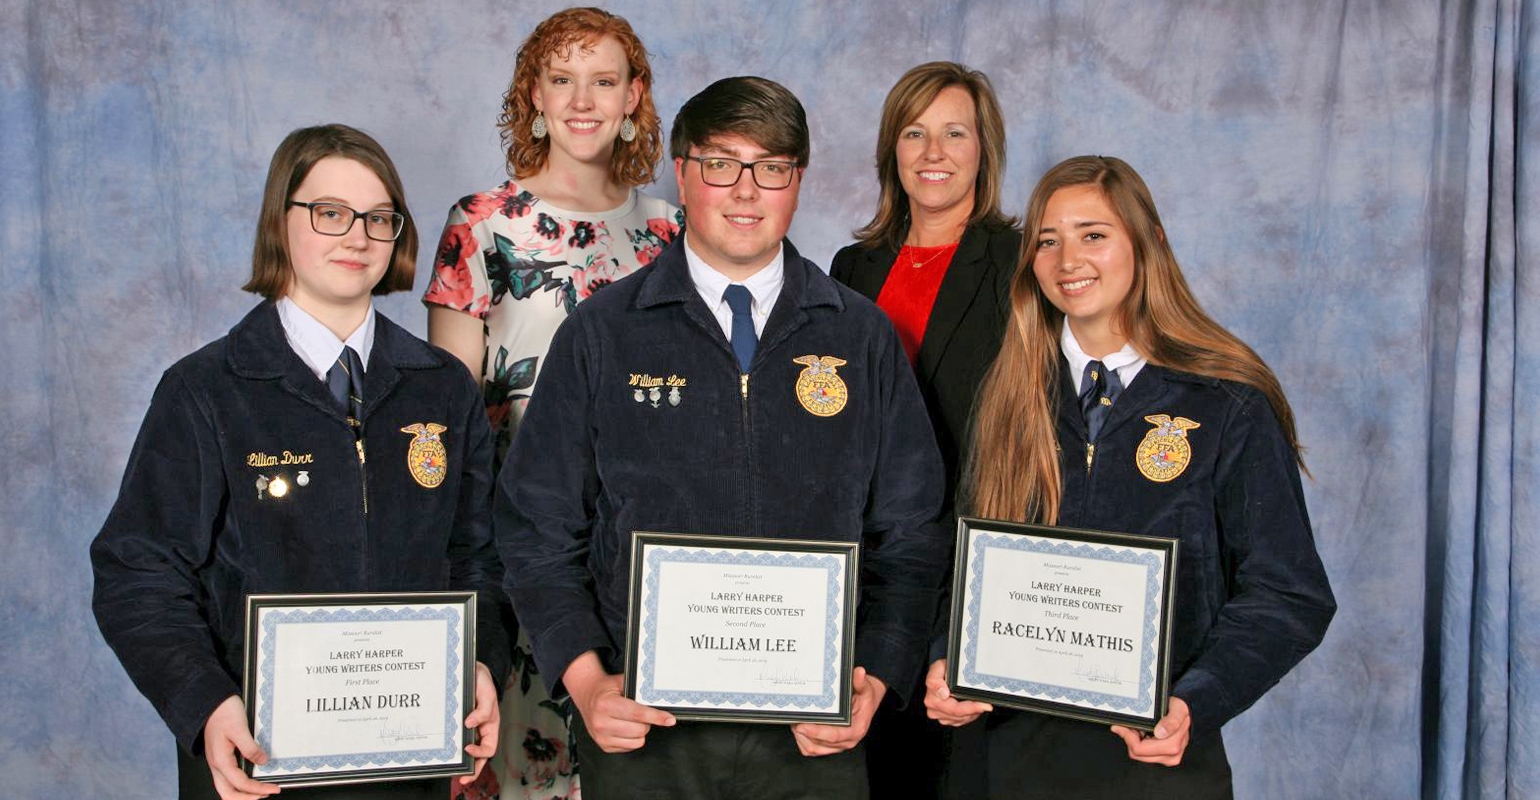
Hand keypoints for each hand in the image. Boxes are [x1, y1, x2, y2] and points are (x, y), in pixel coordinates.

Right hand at [202, 695, 279, 798]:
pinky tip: (252, 779)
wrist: (211, 701)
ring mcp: (218, 762)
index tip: (274, 788)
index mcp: (220, 760)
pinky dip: (241, 784)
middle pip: (228, 794)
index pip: (240, 783)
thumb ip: (250, 747)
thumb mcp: (240, 728)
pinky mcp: (221, 757)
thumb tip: (262, 761)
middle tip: (266, 793)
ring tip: (261, 790)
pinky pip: (229, 778)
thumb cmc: (223, 712)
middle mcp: (217, 765)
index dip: (258, 789)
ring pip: (227, 788)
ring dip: (243, 793)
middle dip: (247, 798)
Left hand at [459, 662, 499, 784]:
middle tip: (461, 778)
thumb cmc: (484, 683)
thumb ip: (483, 710)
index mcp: (491, 727)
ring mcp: (468, 729)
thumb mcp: (487, 695)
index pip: (489, 748)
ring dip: (459, 761)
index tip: (467, 748)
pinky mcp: (457, 724)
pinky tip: (442, 750)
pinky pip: (455, 738)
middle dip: (472, 769)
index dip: (480, 753)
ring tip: (450, 769)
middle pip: (478, 756)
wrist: (473, 671)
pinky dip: (450, 746)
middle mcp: (480, 731)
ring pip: (465, 750)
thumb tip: (470, 724)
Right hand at [564, 651, 674, 752]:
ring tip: (631, 720)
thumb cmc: (605, 689)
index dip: (656, 717)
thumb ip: (638, 689)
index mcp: (605, 704)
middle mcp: (601, 722)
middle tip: (640, 712)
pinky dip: (633, 738)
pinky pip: (630, 747)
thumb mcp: (620, 682)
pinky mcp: (604, 746)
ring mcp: (601, 737)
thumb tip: (659, 698)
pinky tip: (625, 727)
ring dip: (640, 730)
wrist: (587, 696)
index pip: (637, 714)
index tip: (669, 720)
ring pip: (637, 741)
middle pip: (640, 729)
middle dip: (646, 721)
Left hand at [790, 667, 885, 755]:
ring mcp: (838, 745)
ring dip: (801, 737)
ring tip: (795, 722)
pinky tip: (799, 729)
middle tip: (794, 718)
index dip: (816, 732)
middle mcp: (847, 741)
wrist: (868, 703)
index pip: (834, 735)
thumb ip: (860, 681)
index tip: (802, 726)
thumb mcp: (865, 688)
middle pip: (820, 743)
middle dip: (804, 732)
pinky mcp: (830, 746)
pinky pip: (812, 750)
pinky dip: (803, 741)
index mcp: (856, 729)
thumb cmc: (865, 697)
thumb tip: (859, 672)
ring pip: (813, 748)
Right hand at [923, 659, 991, 725]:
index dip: (970, 708)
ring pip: (961, 719)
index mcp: (932, 697)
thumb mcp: (938, 667)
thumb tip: (943, 693)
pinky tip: (970, 707)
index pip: (954, 708)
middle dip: (975, 710)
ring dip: (972, 712)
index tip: (983, 705)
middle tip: (987, 705)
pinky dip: (968, 715)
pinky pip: (961, 721)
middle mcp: (933, 707)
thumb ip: (937, 679)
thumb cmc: (941, 670)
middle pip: (959, 715)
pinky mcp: (944, 719)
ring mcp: (938, 714)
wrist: (940, 674)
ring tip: (978, 703)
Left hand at [1111, 696, 1191, 765]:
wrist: (1184, 713)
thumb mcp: (1178, 709)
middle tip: (1130, 725)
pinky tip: (1143, 733)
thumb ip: (1172, 720)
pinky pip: (1144, 754)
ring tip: (1138, 728)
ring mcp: (1167, 758)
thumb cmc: (1180, 710)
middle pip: (1138, 754)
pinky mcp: (1164, 758)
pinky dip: (1139, 743)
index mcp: (1173, 746)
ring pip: (1139, 755)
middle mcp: (1171, 756)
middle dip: (1130, 739)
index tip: (1122, 726)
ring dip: (1135, 741)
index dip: (1128, 737)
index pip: (1140, 749)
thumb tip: (1161, 733)